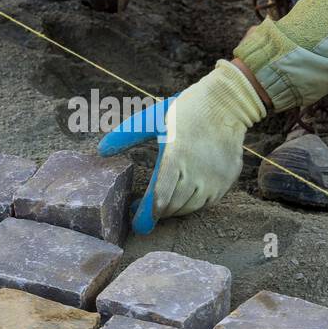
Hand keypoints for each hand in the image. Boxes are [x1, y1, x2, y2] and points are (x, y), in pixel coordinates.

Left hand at [99, 60, 266, 233]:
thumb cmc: (185, 110)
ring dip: (173, 208)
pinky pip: (206, 202)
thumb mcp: (152, 118)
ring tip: (162, 199)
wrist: (226, 104)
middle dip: (155, 212)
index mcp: (175, 157)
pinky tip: (183, 192)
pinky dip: (192, 202)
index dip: (145, 217)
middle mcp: (196, 173)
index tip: (136, 224)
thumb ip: (126, 135)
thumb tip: (100, 151)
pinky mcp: (226, 181)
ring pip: (189, 208)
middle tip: (142, 207)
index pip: (158, 199)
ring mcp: (214, 179)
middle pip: (171, 208)